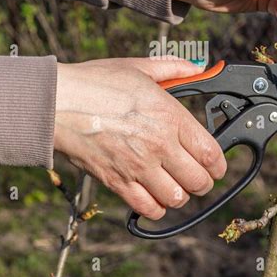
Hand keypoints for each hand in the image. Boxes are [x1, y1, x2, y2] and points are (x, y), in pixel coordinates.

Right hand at [54, 57, 225, 219]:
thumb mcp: (139, 68)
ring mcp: (139, 167)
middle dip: (203, 182)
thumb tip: (197, 68)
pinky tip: (153, 196)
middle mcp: (160, 145)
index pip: (211, 153)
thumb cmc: (95, 83)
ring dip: (179, 195)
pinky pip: (149, 209)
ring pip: (177, 198)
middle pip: (199, 181)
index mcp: (170, 116)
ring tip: (173, 186)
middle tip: (197, 178)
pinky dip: (155, 208)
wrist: (57, 103)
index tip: (216, 166)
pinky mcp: (118, 182)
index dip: (219, 165)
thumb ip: (173, 69)